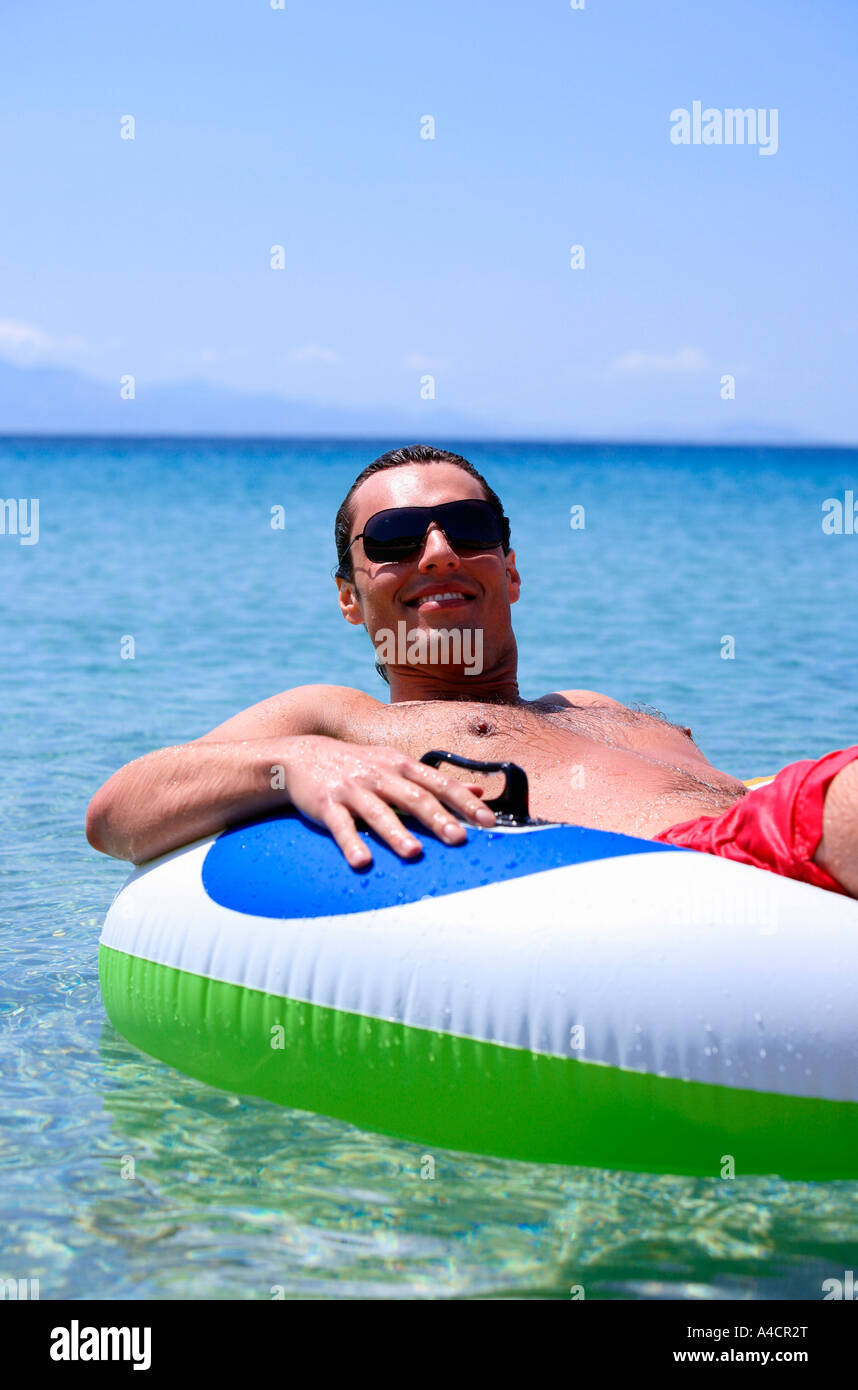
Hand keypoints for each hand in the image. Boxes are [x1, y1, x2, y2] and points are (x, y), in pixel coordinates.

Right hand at [281, 736, 495, 867]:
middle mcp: (380, 775)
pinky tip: (362, 862)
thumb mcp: (397, 765)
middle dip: (437, 818)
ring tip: (414, 853)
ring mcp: (352, 789)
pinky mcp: (326, 804)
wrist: (302, 755)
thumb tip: (478, 789)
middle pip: (413, 797)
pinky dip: (351, 844)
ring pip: (378, 812)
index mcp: (401, 765)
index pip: (439, 783)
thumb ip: (436, 780)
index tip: (488, 821)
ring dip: (396, 833)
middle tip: (459, 839)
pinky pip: (341, 827)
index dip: (464, 802)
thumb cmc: (358, 765)